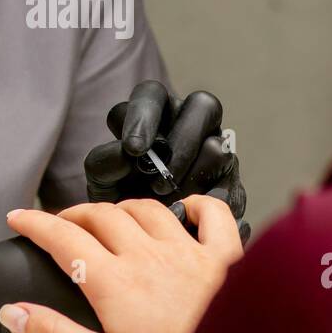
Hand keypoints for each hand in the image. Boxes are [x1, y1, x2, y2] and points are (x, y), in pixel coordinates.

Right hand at [0, 195, 243, 332]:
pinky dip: (194, 204)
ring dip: (121, 208)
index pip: (64, 238)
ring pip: (147, 209)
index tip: (19, 217)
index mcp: (116, 283)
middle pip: (102, 216)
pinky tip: (185, 210)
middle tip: (61, 223)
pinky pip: (211, 213)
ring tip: (111, 218)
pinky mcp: (225, 256)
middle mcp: (150, 256)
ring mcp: (189, 251)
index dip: (35, 223)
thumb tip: (15, 313)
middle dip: (73, 214)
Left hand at [84, 80, 246, 220]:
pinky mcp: (230, 182)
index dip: (145, 116)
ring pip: (218, 147)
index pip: (152, 94)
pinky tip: (189, 220)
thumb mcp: (101, 182)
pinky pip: (231, 187)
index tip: (133, 149)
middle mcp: (189, 123)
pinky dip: (208, 206)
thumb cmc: (117, 197)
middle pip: (203, 105)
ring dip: (193, 178)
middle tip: (158, 182)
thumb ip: (104, 163)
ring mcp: (215, 150)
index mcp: (154, 112)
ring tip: (170, 205)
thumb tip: (126, 154)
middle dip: (182, 144)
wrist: (139, 237)